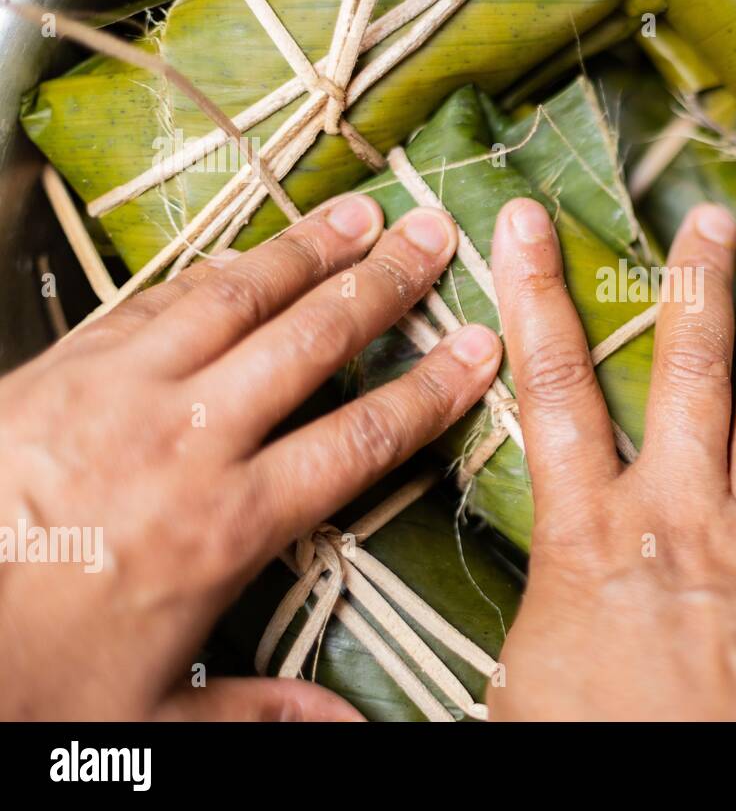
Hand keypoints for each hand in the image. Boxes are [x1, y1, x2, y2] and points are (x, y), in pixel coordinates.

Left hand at [0, 194, 501, 720]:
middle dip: (382, 284)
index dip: (430, 390)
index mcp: (227, 524)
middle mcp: (187, 441)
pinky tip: (244, 253)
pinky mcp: (59, 369)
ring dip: (305, 252)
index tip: (479, 347)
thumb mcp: (150, 717)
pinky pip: (153, 302)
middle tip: (432, 235)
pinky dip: (211, 272)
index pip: (359, 439)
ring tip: (356, 214)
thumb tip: (349, 732)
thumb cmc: (26, 682)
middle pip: (310, 342)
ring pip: (234, 299)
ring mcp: (120, 392)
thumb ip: (259, 712)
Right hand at [486, 199, 735, 720]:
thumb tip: (500, 589)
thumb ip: (527, 602)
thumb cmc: (601, 750)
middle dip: (696, 287)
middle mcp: (681, 514)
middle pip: (685, 373)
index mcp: (590, 533)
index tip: (525, 224)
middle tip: (708, 220)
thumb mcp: (521, 677)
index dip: (533, 296)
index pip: (552, 388)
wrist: (707, 803)